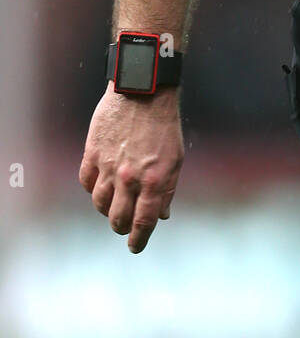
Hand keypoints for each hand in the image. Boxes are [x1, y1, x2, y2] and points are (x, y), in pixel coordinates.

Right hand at [78, 82, 183, 252]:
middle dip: (122, 228)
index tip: (136, 247)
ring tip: (113, 206)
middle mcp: (130, 177)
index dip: (139, 240)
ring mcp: (108, 166)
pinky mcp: (92, 153)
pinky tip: (100, 187)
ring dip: (107, 210)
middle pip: (118, 219)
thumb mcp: (176, 158)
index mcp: (155, 180)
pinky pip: (86, 183)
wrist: (143, 90)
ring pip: (100, 204)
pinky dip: (92, 190)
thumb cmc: (164, 125)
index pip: (143, 222)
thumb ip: (168, 189)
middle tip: (125, 226)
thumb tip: (163, 215)